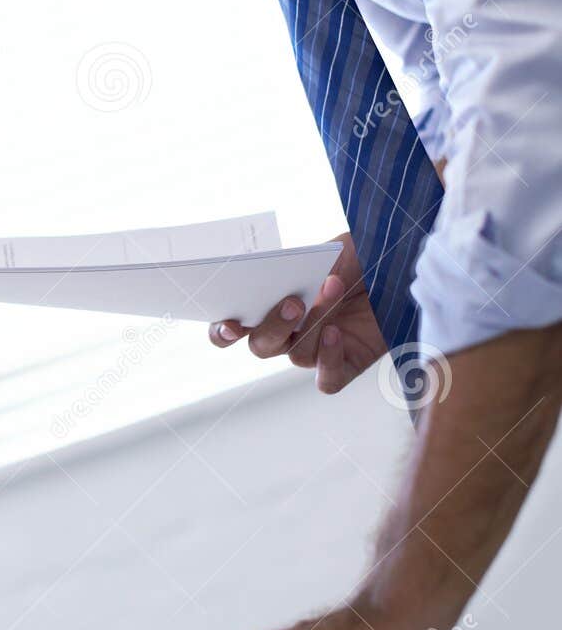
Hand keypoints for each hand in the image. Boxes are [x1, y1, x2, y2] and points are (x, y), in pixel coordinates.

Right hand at [209, 232, 385, 393]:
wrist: (406, 269)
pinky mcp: (346, 365)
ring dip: (312, 323)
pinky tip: (337, 334)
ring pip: (297, 355)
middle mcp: (291, 333)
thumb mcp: (329, 250)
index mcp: (273, 305)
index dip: (223, 332)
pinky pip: (326, 379)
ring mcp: (317, 351)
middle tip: (293, 302)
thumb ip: (300, 265)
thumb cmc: (363, 257)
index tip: (231, 322)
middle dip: (272, 326)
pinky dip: (328, 359)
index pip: (232, 329)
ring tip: (333, 288)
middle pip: (261, 346)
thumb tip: (281, 279)